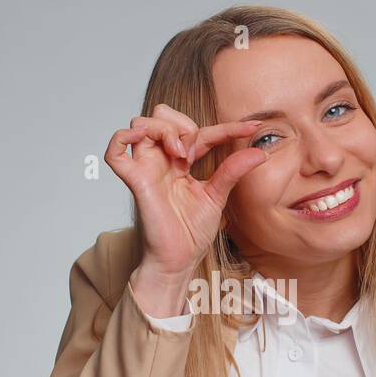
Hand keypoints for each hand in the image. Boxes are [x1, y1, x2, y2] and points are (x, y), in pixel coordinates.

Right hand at [105, 104, 269, 289]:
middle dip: (182, 124)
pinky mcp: (135, 181)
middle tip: (195, 153)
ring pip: (141, 124)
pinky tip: (149, 143)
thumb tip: (260, 152)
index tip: (252, 128)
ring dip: (164, 129)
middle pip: (161, 115)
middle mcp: (161, 161)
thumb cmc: (191, 233)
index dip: (227, 127)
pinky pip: (115, 151)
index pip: (200, 132)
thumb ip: (233, 171)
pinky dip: (124, 136)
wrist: (179, 260)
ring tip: (181, 155)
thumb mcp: (218, 195)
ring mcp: (146, 169)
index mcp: (181, 163)